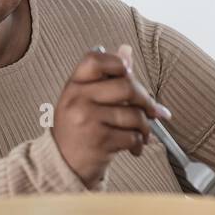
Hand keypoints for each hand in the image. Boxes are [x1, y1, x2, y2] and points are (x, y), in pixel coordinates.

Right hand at [52, 47, 170, 187]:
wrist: (63, 164)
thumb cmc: (79, 128)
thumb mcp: (86, 99)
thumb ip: (107, 76)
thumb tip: (127, 49)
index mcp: (74, 84)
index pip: (96, 59)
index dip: (119, 63)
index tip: (130, 75)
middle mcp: (78, 99)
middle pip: (126, 86)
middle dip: (146, 100)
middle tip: (151, 111)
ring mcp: (87, 119)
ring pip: (134, 115)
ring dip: (145, 127)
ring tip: (142, 134)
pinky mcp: (99, 140)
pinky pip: (132, 136)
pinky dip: (139, 144)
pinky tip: (133, 148)